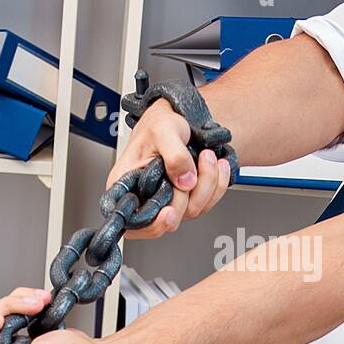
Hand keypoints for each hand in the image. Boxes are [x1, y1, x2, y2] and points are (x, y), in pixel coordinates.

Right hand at [106, 96, 230, 239]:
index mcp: (125, 185)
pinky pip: (207, 202)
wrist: (175, 118)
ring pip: (193, 210)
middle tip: (201, 159)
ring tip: (209, 156)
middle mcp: (144, 197)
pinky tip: (218, 166)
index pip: (133, 222)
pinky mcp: (185, 198)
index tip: (169, 214)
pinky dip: (218, 184)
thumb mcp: (164, 130)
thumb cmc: (159, 123)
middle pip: (170, 218)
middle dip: (192, 192)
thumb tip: (185, 181)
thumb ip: (174, 155)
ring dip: (209, 184)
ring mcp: (167, 200)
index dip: (153, 224)